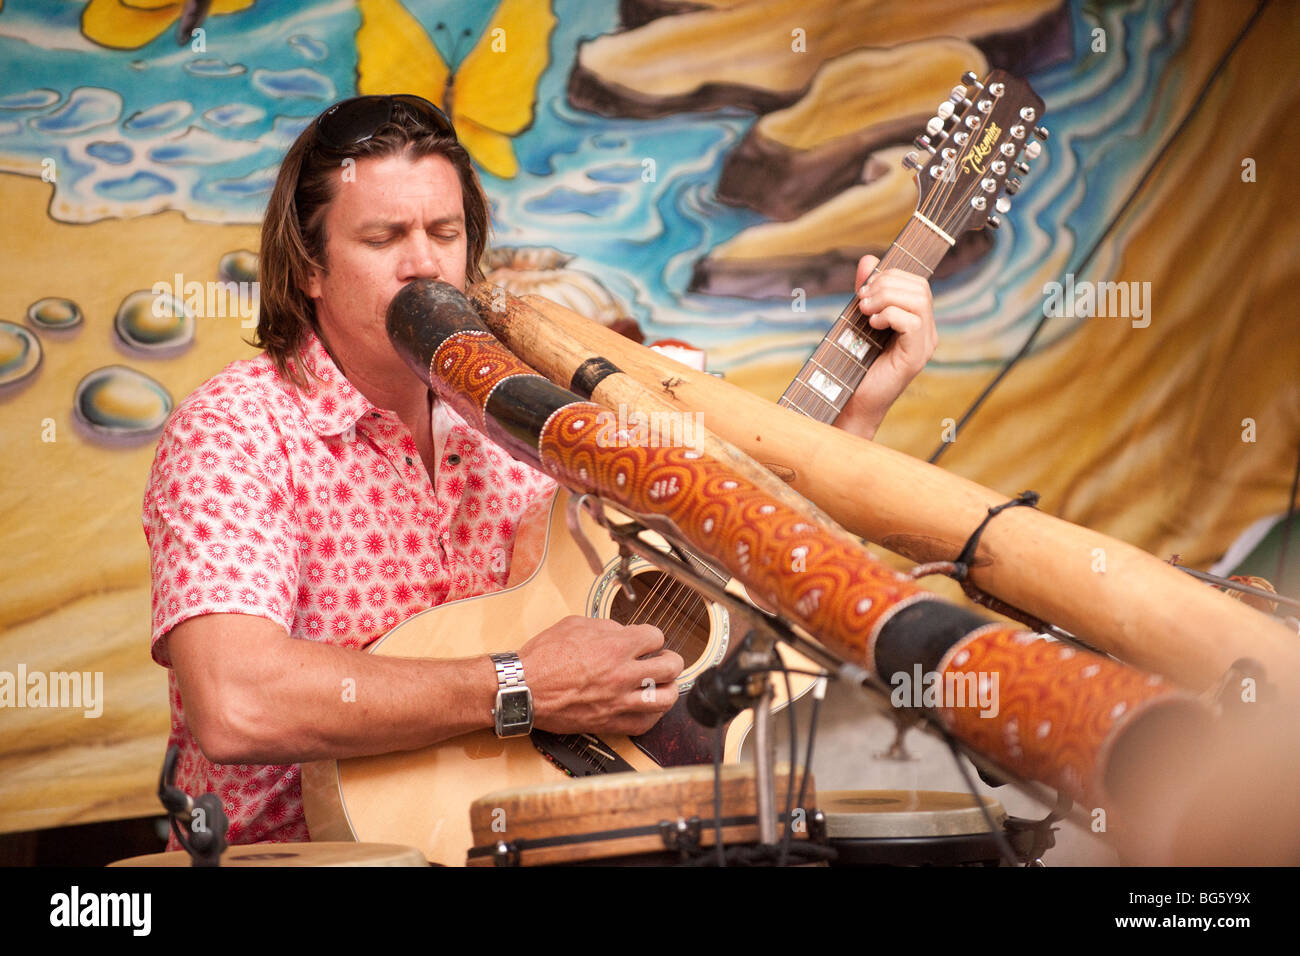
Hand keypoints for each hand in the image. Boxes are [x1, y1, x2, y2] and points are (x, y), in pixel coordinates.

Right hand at [517, 616, 682, 735]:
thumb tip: (622, 631)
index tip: (647, 642)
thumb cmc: (543, 657)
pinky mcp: (609, 722)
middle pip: (671, 667)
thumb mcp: (575, 625)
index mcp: (615, 646)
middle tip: (665, 661)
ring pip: (666, 698)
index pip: (657, 637)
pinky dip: (651, 715)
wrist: (523, 689)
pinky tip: (647, 708)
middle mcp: (623, 674)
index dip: (653, 637)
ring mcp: (618, 701)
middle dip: (671, 661)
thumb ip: (605, 626)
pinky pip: (644, 724)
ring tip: (663, 685)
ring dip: (668, 689)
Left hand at [834, 254, 936, 438]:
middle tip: (861, 300)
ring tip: (865, 311)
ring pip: (919, 301)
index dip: (891, 276)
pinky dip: (890, 315)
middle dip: (887, 285)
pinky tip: (873, 325)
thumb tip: (869, 260)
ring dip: (886, 298)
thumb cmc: (855, 363)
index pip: (917, 283)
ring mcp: (925, 345)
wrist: (852, 401)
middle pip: (920, 287)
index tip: (863, 288)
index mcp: (917, 321)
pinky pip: (912, 322)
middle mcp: (927, 332)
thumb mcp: (859, 319)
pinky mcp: (916, 357)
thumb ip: (867, 291)